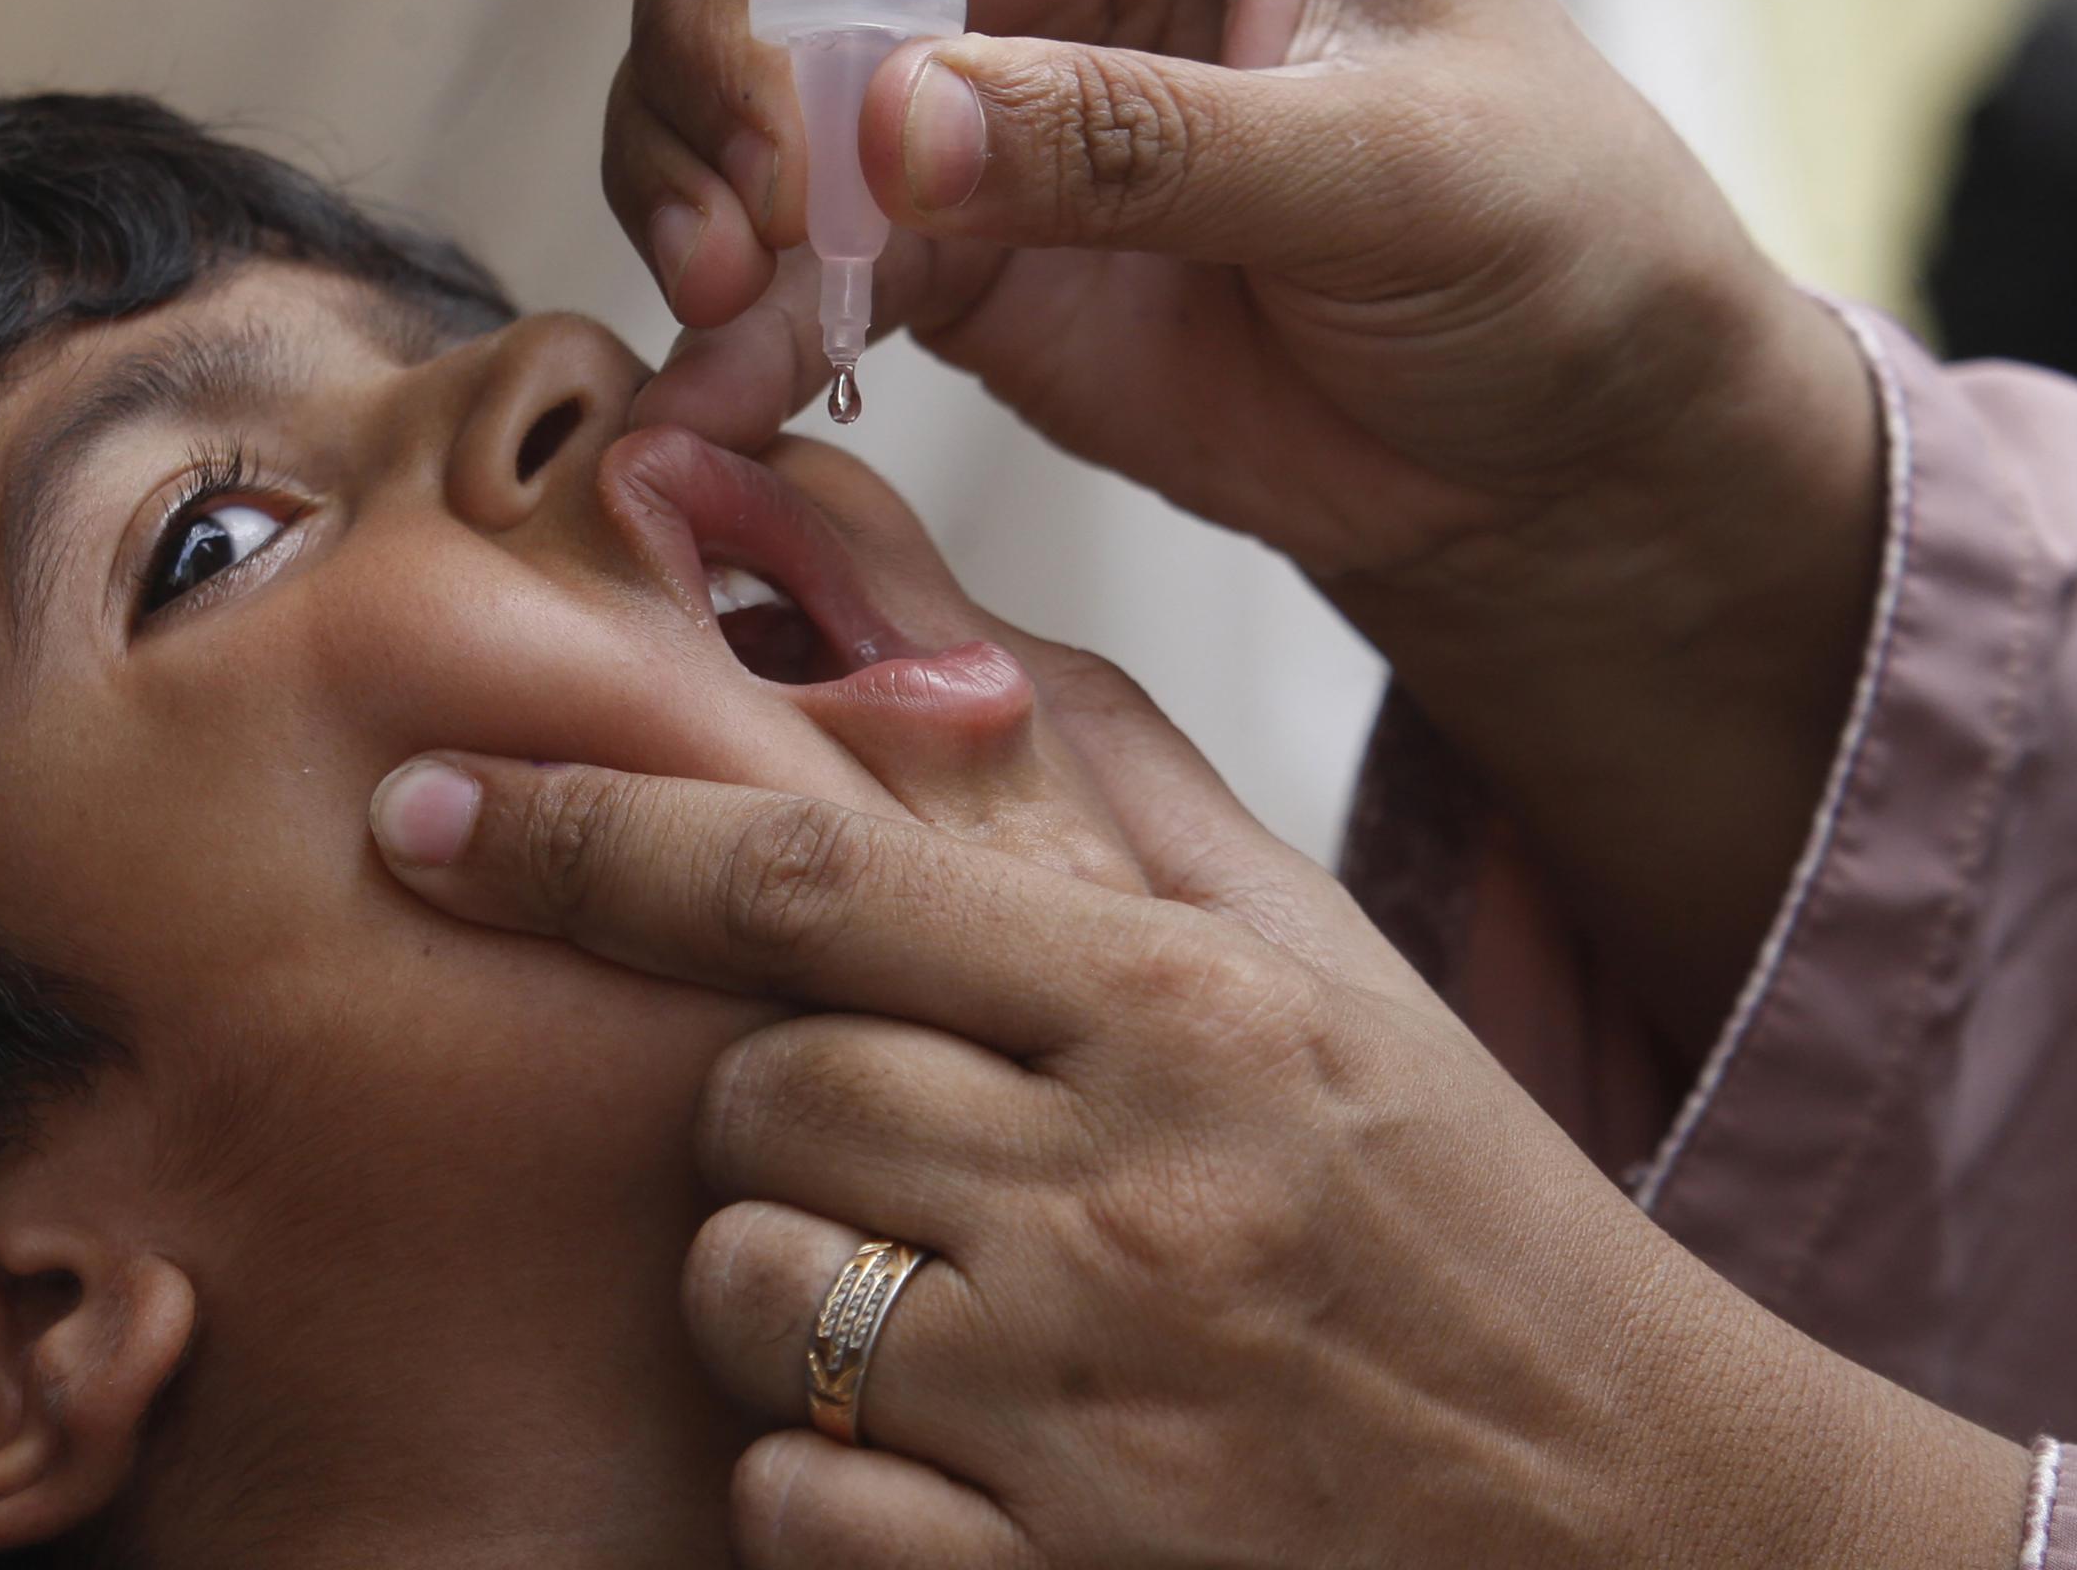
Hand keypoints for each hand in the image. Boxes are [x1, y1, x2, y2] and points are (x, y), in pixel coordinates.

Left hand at [365, 729, 2028, 1568]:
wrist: (1651, 1523)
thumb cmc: (1459, 1217)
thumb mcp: (1311, 965)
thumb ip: (1094, 774)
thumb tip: (888, 597)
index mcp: (1181, 1012)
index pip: (808, 886)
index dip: (582, 837)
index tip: (425, 813)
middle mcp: (1122, 1201)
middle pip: (751, 1093)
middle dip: (755, 1106)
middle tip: (886, 1141)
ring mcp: (1084, 1415)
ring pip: (744, 1298)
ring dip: (786, 1294)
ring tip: (948, 1306)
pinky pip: (792, 1507)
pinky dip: (832, 1482)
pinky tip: (973, 1461)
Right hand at [547, 0, 1887, 1048]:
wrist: (1541, 459)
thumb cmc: (1546, 239)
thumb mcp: (1387, 166)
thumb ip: (1141, 136)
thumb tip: (892, 125)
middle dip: (724, 24)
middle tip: (767, 185)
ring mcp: (977, 59)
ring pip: (734, 52)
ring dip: (693, 160)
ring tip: (739, 288)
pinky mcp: (934, 222)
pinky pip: (770, 230)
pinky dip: (725, 303)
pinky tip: (718, 375)